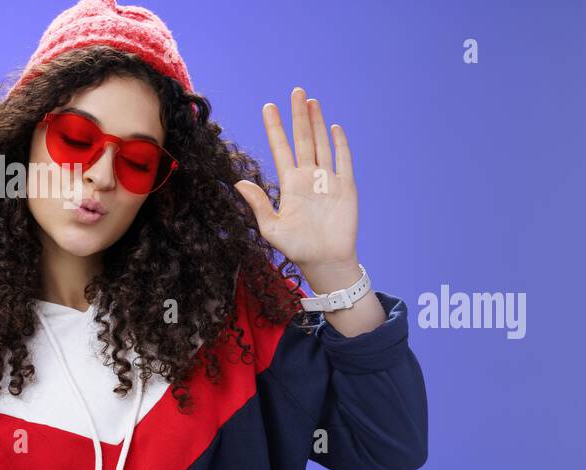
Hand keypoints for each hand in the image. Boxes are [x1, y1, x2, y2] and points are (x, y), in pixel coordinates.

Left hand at [235, 86, 358, 287]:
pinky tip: (334, 128)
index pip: (280, 148)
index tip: (268, 107)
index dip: (275, 128)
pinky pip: (343, 161)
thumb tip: (239, 183)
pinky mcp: (346, 187)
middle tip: (295, 92)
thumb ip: (258, 204)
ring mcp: (327, 180)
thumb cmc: (297, 248)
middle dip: (298, 116)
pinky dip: (339, 144)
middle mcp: (308, 177)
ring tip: (311, 101)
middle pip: (302, 139)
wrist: (326, 261)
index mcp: (289, 184)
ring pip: (321, 144)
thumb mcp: (271, 227)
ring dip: (316, 123)